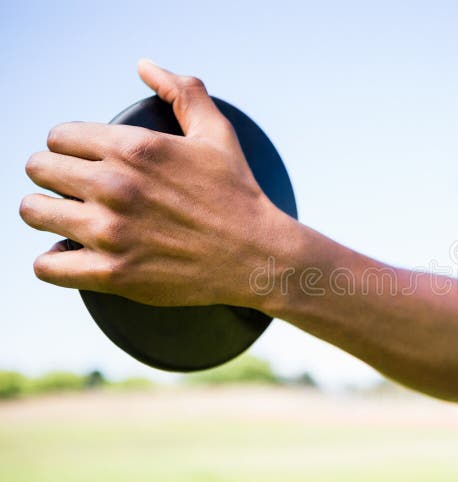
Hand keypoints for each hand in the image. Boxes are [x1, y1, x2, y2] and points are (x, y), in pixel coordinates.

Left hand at [19, 60, 286, 307]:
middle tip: (76, 190)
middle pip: (39, 168)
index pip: (59, 136)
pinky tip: (73, 254)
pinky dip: (54, 261)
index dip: (69, 147)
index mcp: (135, 148)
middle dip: (53, 176)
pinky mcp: (112, 273)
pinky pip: (48, 265)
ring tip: (69, 219)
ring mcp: (111, 232)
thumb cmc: (237, 194)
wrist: (257, 256)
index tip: (83, 161)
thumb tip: (146, 67)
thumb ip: (182, 92)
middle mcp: (115, 186)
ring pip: (33, 211)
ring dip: (47, 213)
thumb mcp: (217, 134)